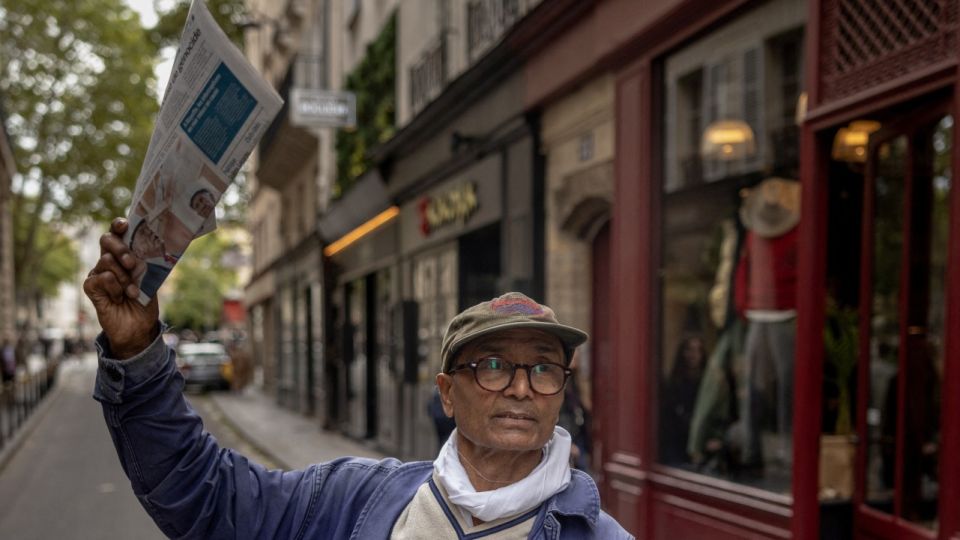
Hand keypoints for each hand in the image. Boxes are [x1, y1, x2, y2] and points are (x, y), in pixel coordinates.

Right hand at [83, 218, 159, 358]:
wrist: (138, 327)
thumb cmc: (144, 301)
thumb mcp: (150, 279)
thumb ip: (146, 262)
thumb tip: (151, 245)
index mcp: (124, 255)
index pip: (117, 233)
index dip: (118, 225)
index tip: (125, 225)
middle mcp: (108, 260)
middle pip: (107, 240)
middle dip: (121, 249)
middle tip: (132, 264)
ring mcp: (98, 273)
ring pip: (106, 261)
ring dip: (124, 277)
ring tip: (131, 292)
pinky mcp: (91, 287)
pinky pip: (101, 278)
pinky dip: (115, 288)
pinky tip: (119, 299)